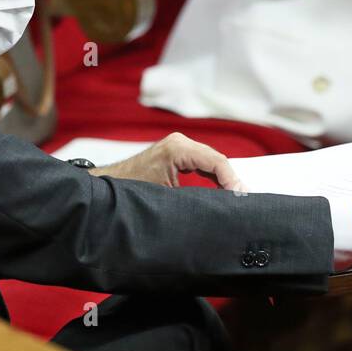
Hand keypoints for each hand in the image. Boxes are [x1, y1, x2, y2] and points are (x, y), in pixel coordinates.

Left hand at [91, 132, 245, 190]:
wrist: (106, 189)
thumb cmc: (130, 192)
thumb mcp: (165, 199)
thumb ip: (196, 199)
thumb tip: (222, 208)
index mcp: (178, 149)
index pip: (216, 161)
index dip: (232, 180)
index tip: (241, 198)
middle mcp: (180, 142)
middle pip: (217, 160)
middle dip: (232, 180)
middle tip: (245, 201)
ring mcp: (178, 146)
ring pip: (212, 161)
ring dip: (224, 179)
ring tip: (238, 199)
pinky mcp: (177, 153)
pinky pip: (203, 163)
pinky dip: (214, 176)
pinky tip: (223, 191)